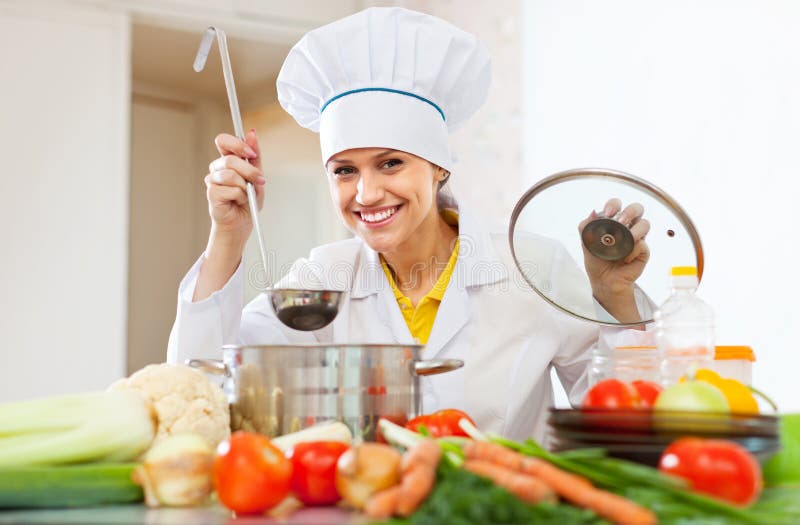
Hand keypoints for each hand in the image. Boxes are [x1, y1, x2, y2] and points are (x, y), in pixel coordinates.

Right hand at [193, 130, 264, 301]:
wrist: (243, 224)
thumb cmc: (248, 201)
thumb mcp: (257, 177)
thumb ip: (254, 157)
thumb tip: (252, 134)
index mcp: (227, 161)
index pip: (223, 140)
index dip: (236, 143)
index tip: (251, 153)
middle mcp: (217, 169)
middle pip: (229, 158)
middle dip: (249, 170)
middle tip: (259, 180)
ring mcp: (212, 181)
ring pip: (230, 174)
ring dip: (245, 186)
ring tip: (247, 195)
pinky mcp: (212, 194)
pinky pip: (229, 189)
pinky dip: (239, 196)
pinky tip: (239, 202)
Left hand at [578, 198, 649, 321]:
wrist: (604, 280)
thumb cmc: (597, 259)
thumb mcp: (586, 242)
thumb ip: (586, 227)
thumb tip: (593, 212)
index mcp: (613, 221)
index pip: (617, 204)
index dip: (614, 205)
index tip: (608, 213)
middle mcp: (627, 226)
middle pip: (637, 208)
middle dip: (630, 212)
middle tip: (620, 222)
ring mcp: (637, 237)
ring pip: (645, 224)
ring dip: (634, 232)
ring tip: (623, 243)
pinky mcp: (643, 250)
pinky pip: (642, 244)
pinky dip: (631, 251)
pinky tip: (624, 259)